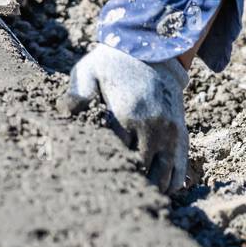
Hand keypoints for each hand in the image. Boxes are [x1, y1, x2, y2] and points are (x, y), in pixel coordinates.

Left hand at [67, 45, 189, 193]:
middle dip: (126, 183)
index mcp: (126, 115)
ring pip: (163, 174)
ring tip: (135, 196)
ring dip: (151, 188)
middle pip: (139, 170)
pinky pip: (180, 166)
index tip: (93, 179)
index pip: (115, 156)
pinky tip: (161, 191)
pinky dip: (172, 182)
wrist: (153, 50)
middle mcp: (152, 126)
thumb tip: (65, 111)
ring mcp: (169, 132)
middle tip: (111, 195)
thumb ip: (78, 94)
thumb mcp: (89, 72)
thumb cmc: (114, 65)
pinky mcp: (181, 133)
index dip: (104, 170)